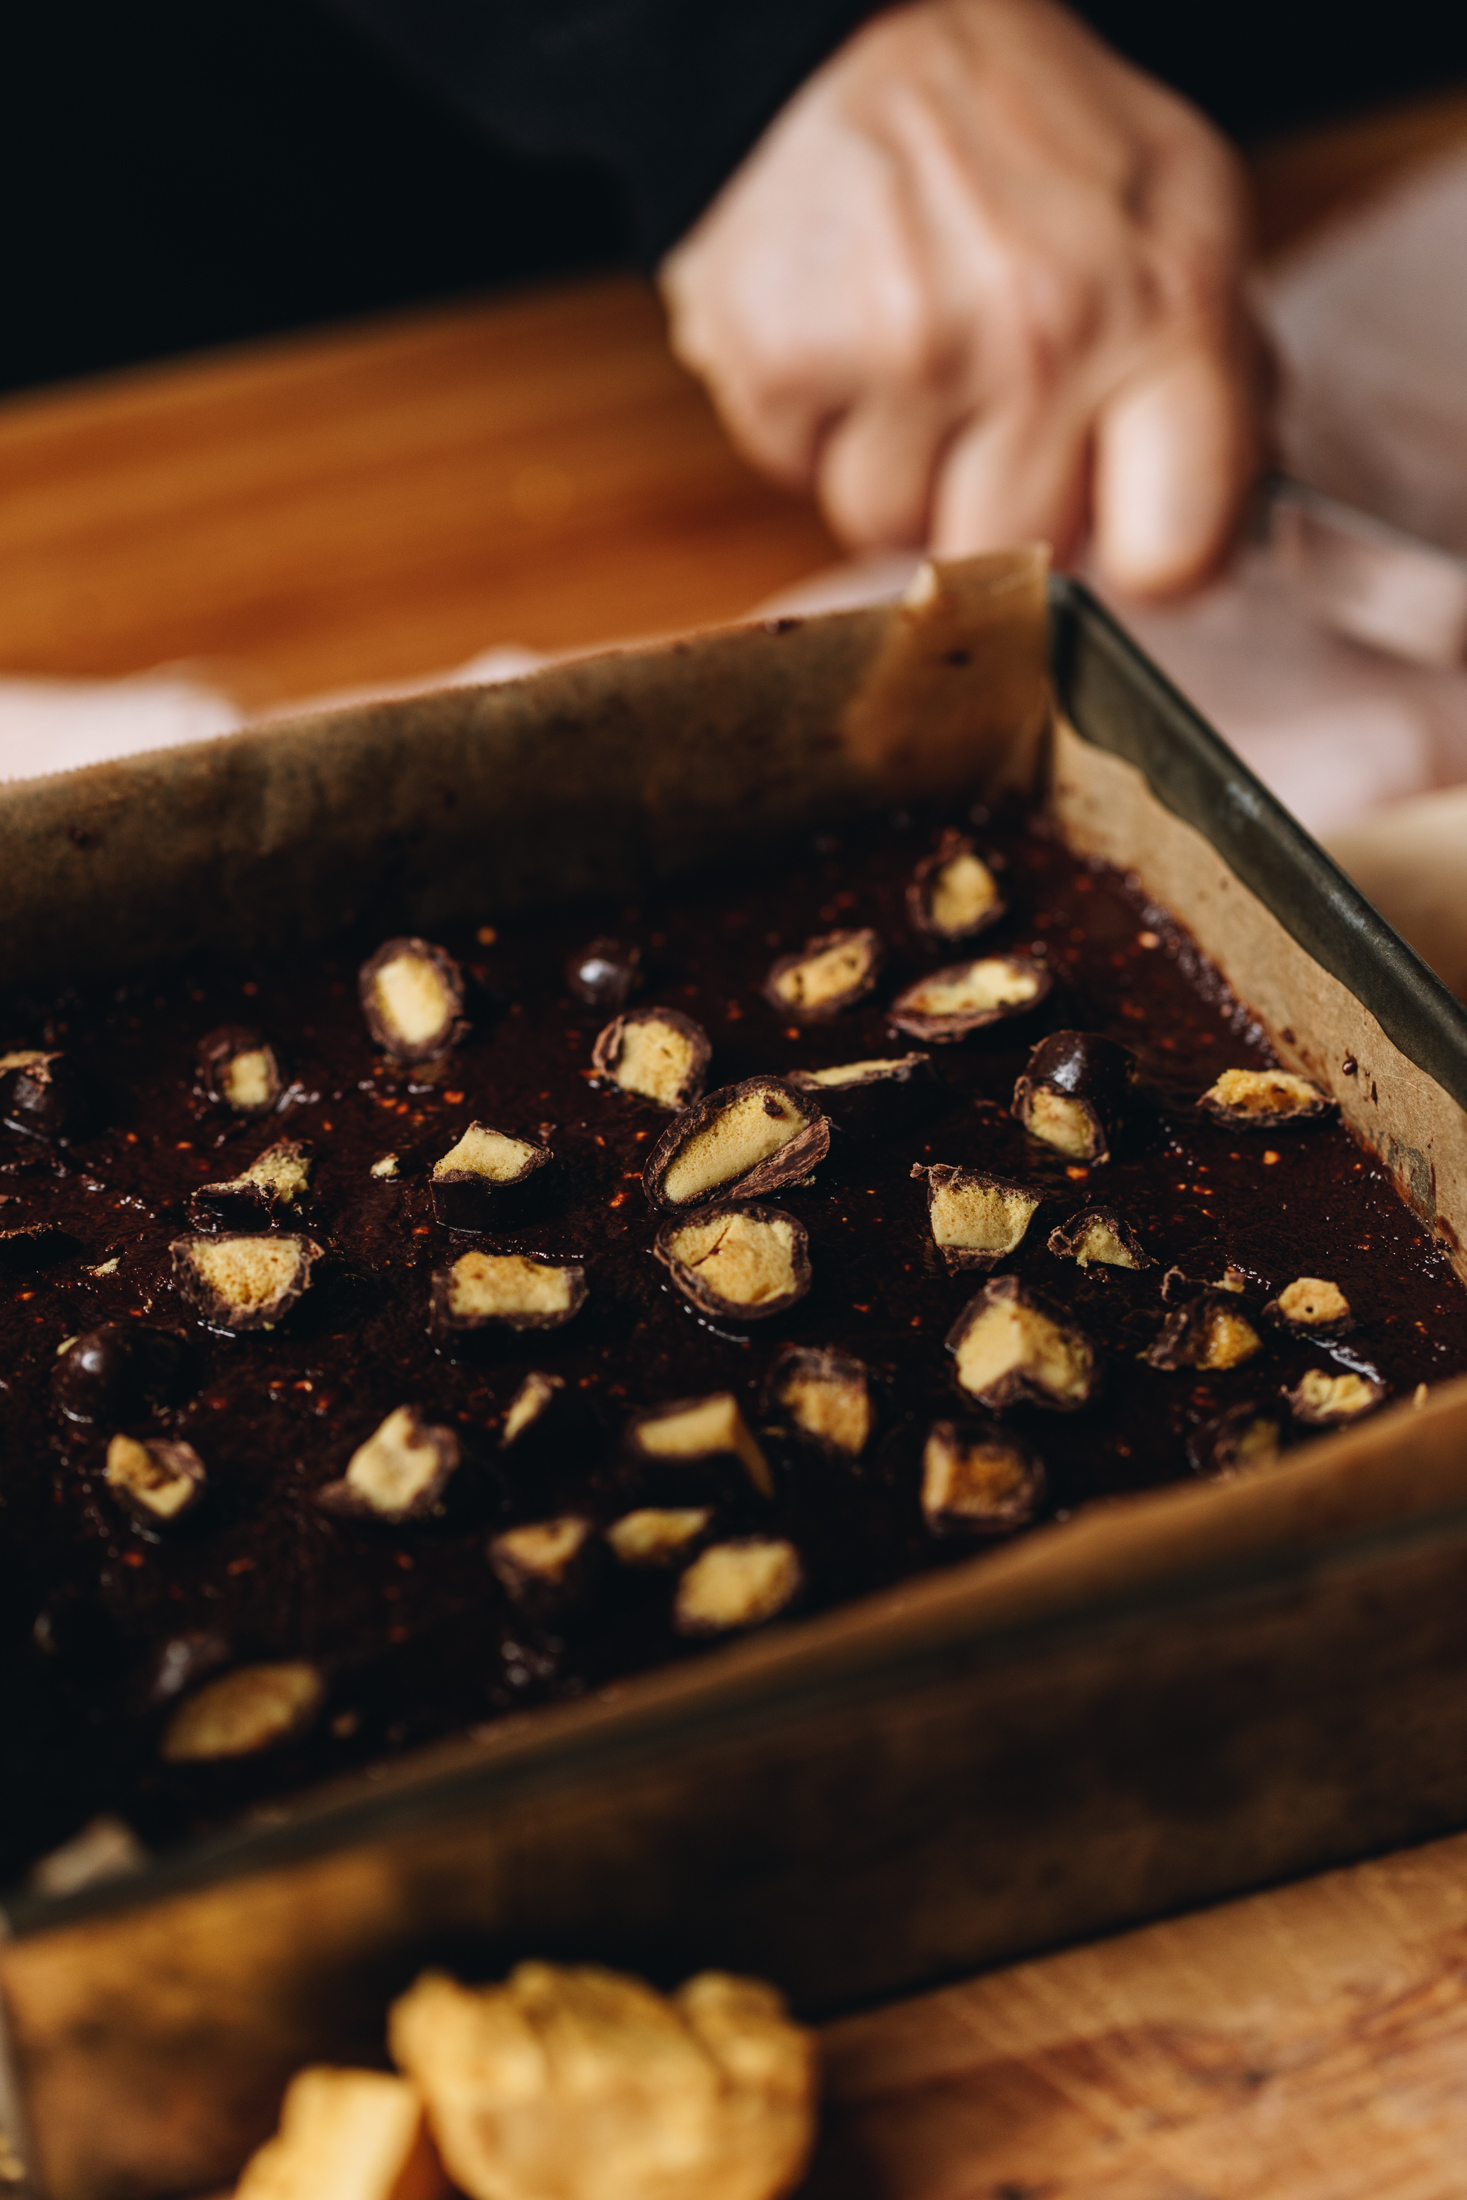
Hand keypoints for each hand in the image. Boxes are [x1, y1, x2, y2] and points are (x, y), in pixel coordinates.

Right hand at [659, 0, 1268, 596]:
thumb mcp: (1174, 205)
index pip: (1175, 555)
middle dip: (998, 505)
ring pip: (895, 532)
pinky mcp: (786, 361)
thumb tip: (1233, 518)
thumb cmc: (1022, 126)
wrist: (841, 26)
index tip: (1119, 532)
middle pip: (1020, 564)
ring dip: (894, 469)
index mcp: (1167, 304)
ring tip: (904, 357)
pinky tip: (835, 336)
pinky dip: (810, 425)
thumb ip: (1221, 367)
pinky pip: (800, 476)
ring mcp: (909, 352)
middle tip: (986, 407)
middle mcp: (1045, 334)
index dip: (1142, 562)